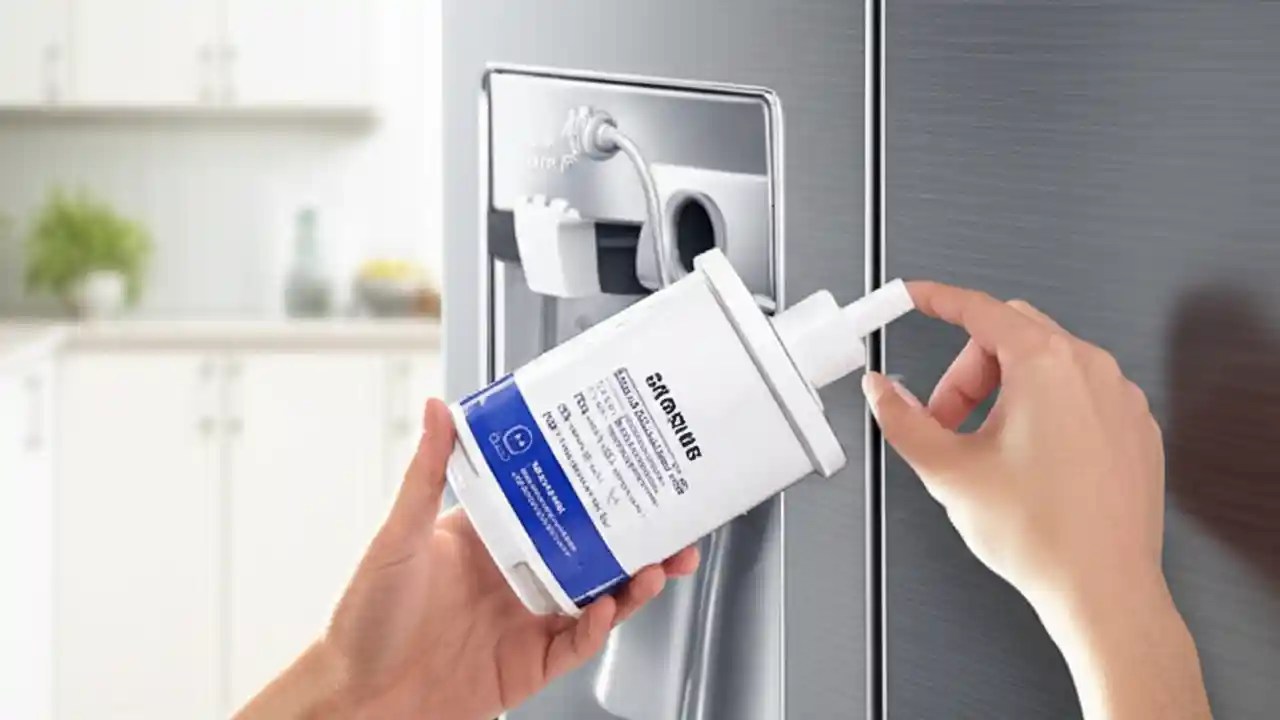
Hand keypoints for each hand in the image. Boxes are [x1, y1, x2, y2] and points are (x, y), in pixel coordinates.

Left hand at [236, 399, 699, 719]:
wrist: (357, 703)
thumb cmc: (364, 620)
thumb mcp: (397, 539)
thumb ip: (425, 476)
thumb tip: (437, 409)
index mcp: (487, 539)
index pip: (554, 504)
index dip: (593, 489)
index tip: (627, 468)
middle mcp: (513, 577)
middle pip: (590, 551)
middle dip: (636, 539)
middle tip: (674, 524)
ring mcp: (525, 622)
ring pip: (598, 597)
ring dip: (632, 582)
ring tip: (657, 565)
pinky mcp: (530, 665)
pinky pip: (577, 645)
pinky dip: (599, 628)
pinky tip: (611, 610)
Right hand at [863, 282, 1209, 718]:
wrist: (1102, 590)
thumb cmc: (1041, 535)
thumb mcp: (948, 471)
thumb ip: (903, 419)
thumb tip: (882, 392)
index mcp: (1045, 365)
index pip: (980, 309)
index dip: (938, 300)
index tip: (917, 297)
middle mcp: (1091, 370)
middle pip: (1011, 337)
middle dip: (968, 371)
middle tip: (945, 420)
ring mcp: (1120, 398)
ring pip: (1047, 365)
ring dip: (1005, 391)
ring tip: (987, 449)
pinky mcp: (1135, 428)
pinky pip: (1080, 394)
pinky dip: (1045, 410)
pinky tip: (1028, 461)